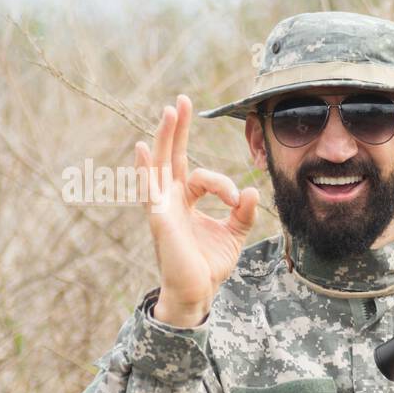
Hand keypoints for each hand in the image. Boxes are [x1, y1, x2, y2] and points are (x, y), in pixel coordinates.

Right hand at [136, 95, 259, 326]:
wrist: (198, 292)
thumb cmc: (209, 264)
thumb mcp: (233, 234)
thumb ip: (242, 212)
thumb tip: (250, 189)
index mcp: (186, 201)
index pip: (201, 176)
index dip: (223, 185)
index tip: (236, 199)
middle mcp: (170, 199)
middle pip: (171, 156)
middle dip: (178, 128)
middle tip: (182, 100)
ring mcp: (161, 206)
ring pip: (160, 164)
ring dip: (165, 137)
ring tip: (170, 111)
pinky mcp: (159, 218)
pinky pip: (149, 189)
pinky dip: (145, 169)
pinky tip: (142, 148)